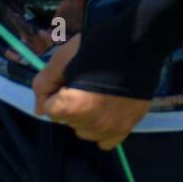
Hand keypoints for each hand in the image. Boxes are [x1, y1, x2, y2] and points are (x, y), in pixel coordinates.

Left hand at [33, 35, 150, 149]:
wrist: (142, 40)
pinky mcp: (128, 127)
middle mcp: (93, 123)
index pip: (48, 109)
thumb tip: (40, 109)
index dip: (53, 91)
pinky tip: (106, 110)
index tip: (66, 76)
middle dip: (69, 103)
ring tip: (97, 93)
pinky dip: (102, 129)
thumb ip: (44, 83)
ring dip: (84, 117)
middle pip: (67, 120)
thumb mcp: (64, 56)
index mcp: (74, 106)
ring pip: (83, 131)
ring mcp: (112, 127)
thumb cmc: (100, 44)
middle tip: (84, 80)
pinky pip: (105, 141)